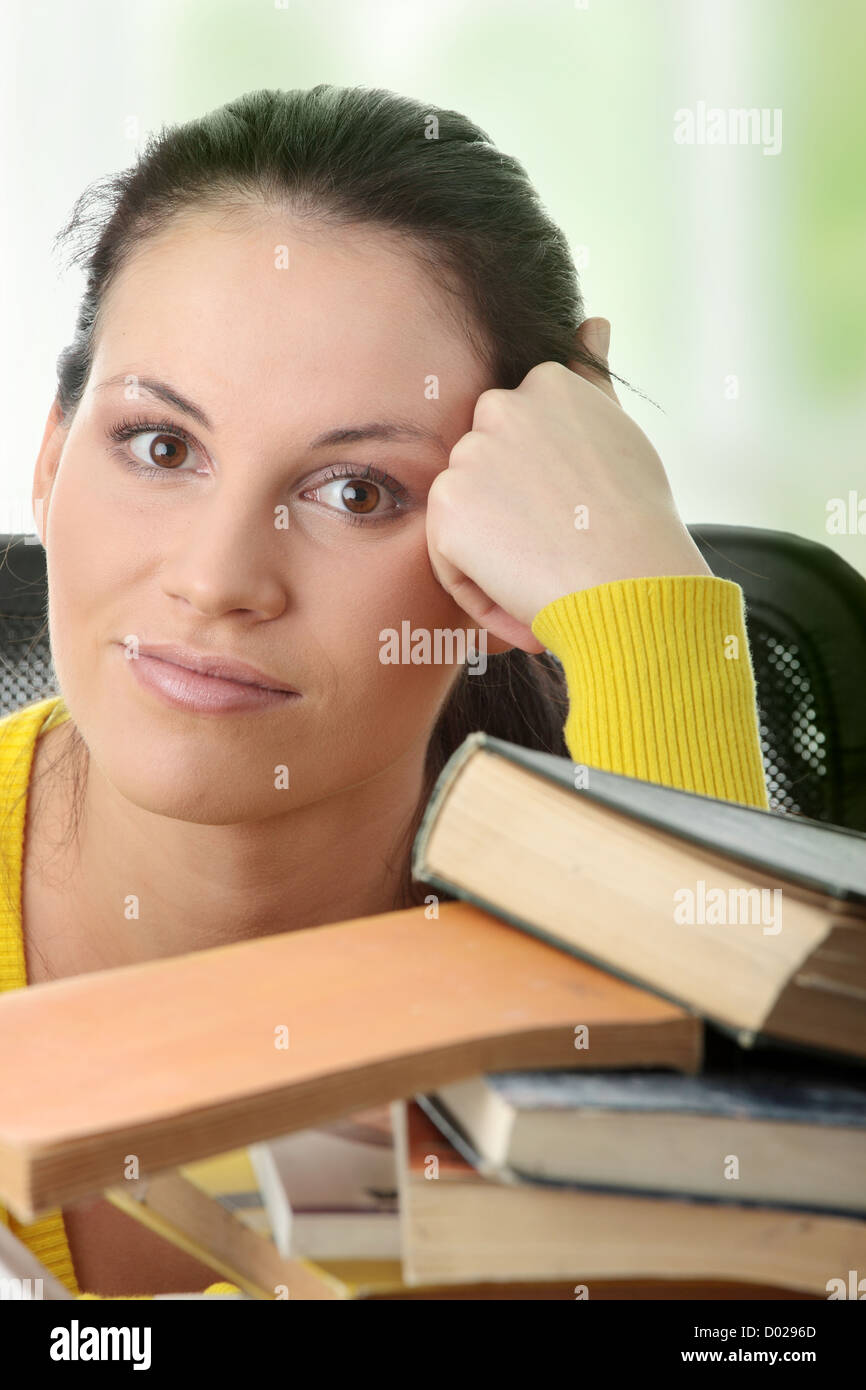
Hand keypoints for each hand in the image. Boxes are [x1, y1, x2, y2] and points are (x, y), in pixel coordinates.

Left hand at [425, 318, 711, 652]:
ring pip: (465, 516)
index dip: (539, 485)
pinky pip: (448, 558)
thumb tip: (594, 324)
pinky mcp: (447, 507)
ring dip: (494, 552)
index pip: (515, 436)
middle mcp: (500, 407)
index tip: (575, 512)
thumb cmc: (636, 518)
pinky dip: (478, 586)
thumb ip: (591, 380)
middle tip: (560, 547)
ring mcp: (470, 455)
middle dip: (510, 513)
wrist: (632, 582)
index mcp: (546, 384)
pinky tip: (524, 591)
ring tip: (548, 572)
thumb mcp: (619, 429)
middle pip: (484, 473)